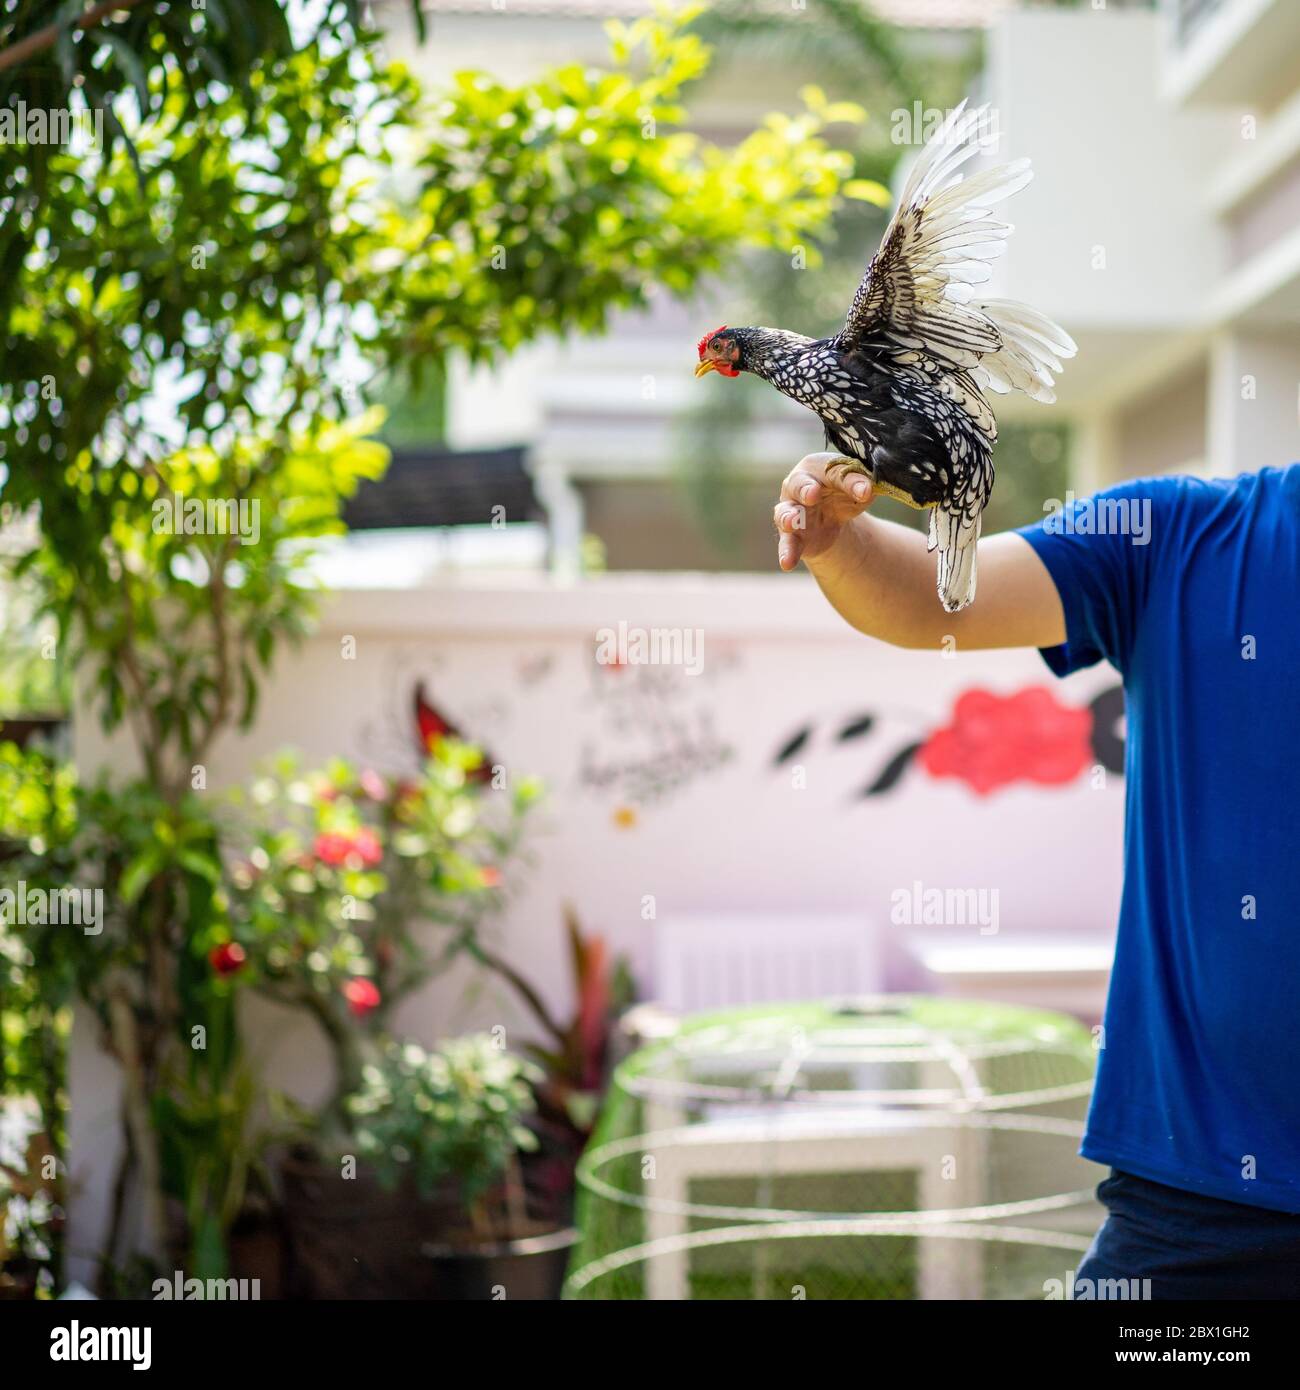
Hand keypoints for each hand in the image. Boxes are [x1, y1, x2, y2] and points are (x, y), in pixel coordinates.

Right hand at [773, 452, 874, 571]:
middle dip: (804, 489)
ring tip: (791, 522)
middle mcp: (797, 485)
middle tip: (812, 494)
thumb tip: (866, 490)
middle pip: (798, 484)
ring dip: (787, 517)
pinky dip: (786, 552)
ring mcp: (790, 510)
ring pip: (785, 513)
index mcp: (817, 467)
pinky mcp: (790, 535)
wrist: (834, 516)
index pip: (833, 472)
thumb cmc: (843, 491)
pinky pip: (786, 543)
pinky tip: (787, 563)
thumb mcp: (858, 487)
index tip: (865, 492)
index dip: (849, 482)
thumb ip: (862, 485)